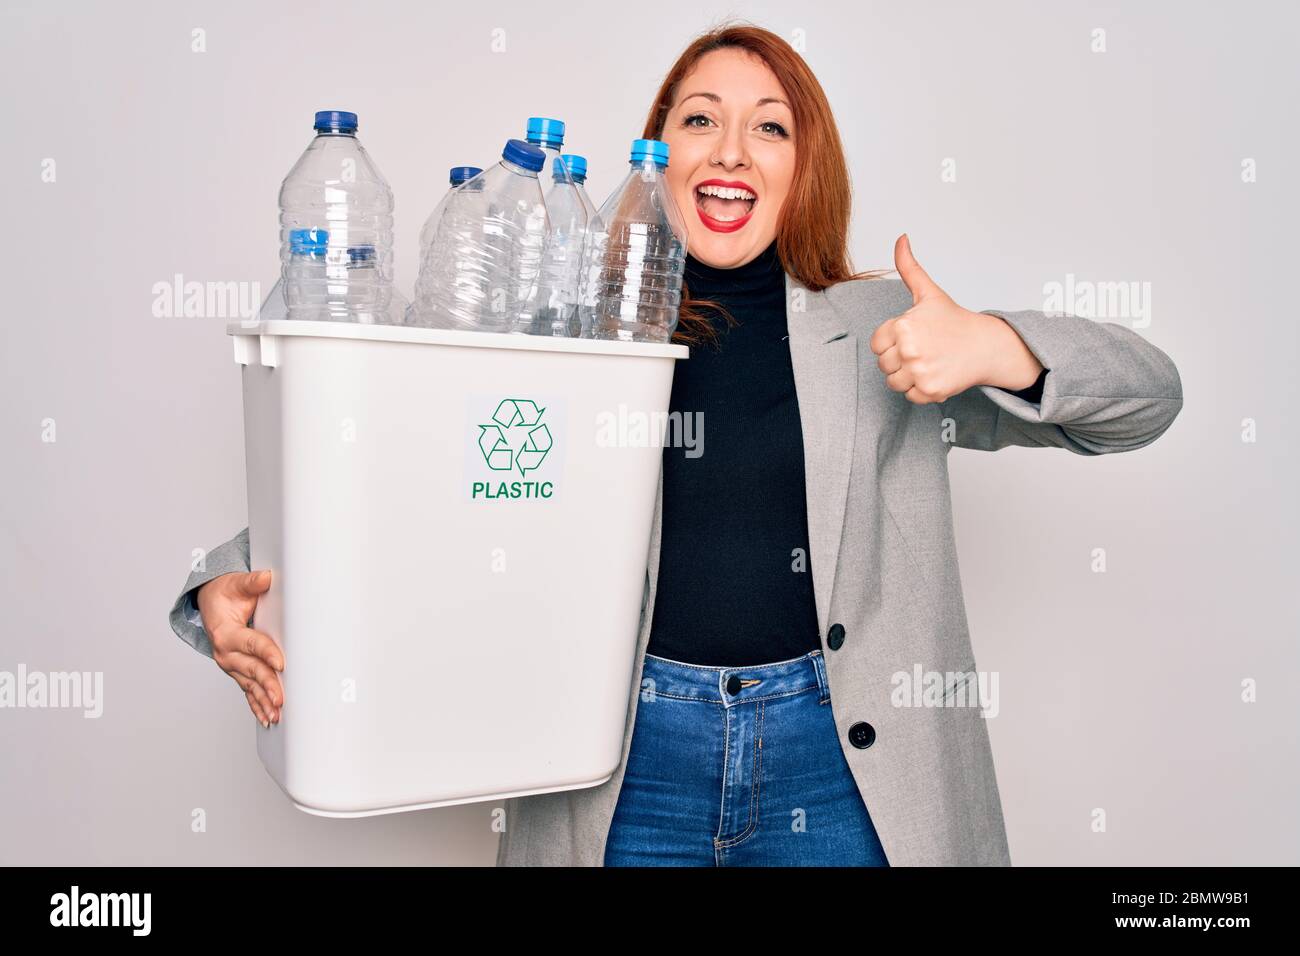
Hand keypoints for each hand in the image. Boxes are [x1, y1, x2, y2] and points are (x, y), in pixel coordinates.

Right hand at [196, 570, 283, 727]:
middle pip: (251, 670)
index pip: (250, 644)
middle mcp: (226, 653)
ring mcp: (231, 665)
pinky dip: (256, 706)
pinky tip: (267, 718)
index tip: (281, 664)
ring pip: (249, 685)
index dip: (266, 653)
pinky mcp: (237, 671)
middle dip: (267, 685)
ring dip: (262, 701)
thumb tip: (266, 577)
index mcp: (226, 633)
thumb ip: (252, 582)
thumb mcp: (236, 584)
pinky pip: (247, 691)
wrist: (210, 602)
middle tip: (281, 698)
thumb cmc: (226, 593)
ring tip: (276, 715)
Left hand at [869, 234, 1042, 403]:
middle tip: (925, 350)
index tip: (912, 337)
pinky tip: (937, 374)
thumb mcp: (928, 292)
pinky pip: (910, 396)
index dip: (893, 342)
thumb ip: (909, 267)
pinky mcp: (930, 390)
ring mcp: (920, 371)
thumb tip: (900, 237)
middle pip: (884, 365)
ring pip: (894, 383)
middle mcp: (909, 349)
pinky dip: (921, 390)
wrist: (986, 346)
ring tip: (929, 362)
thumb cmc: (954, 321)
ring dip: (909, 376)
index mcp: (904, 325)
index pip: (877, 344)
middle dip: (901, 360)